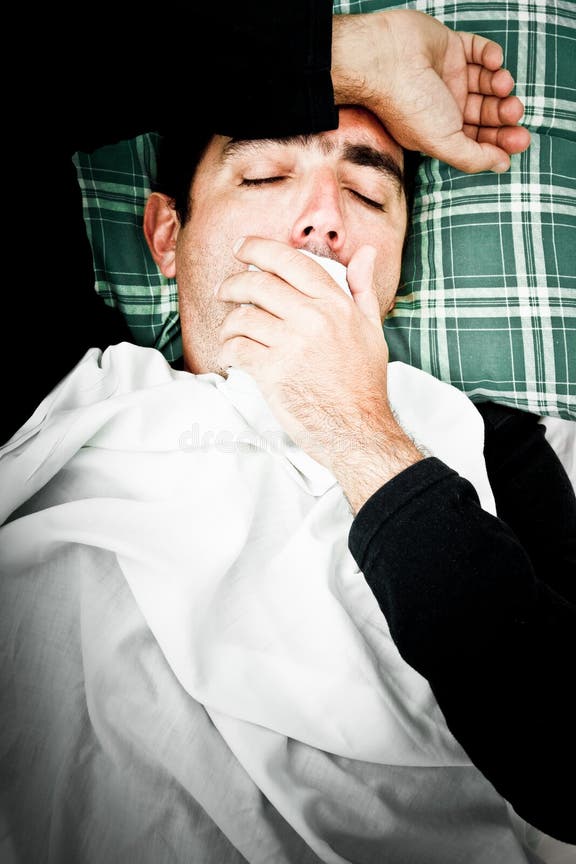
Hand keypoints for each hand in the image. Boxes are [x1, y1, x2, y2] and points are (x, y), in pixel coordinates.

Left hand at [216, 238, 421, 510]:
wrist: (358, 430)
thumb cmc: (365, 382)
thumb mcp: (372, 329)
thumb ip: (362, 288)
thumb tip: (365, 252)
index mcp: (336, 304)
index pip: (290, 261)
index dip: (259, 249)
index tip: (243, 248)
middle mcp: (313, 318)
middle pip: (258, 284)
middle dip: (233, 284)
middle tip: (224, 290)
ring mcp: (291, 345)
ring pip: (242, 317)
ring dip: (229, 323)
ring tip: (230, 331)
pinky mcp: (272, 372)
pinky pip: (236, 348)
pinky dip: (227, 349)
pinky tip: (231, 354)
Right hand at [331, 9, 530, 172]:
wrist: (386, 60)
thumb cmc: (407, 105)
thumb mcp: (442, 143)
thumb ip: (472, 158)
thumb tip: (502, 165)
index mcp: (440, 132)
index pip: (477, 139)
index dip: (500, 141)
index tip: (519, 140)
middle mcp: (445, 106)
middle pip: (486, 113)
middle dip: (505, 114)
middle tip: (515, 112)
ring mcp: (448, 76)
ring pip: (487, 83)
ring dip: (501, 84)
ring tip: (502, 84)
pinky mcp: (450, 46)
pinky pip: (480, 50)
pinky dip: (492, 55)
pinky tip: (492, 62)